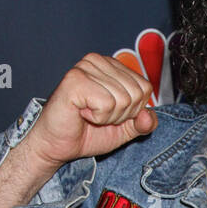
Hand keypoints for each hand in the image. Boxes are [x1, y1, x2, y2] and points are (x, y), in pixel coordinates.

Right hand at [20, 53, 156, 173]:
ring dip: (107, 117)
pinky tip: (82, 113)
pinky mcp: (75, 80)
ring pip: (122, 100)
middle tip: (97, 116)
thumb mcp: (124, 129)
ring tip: (88, 115)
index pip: (145, 88)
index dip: (132, 111)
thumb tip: (149, 116)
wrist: (57, 146)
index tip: (110, 114)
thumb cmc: (86, 133)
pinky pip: (107, 104)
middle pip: (136, 93)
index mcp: (111, 66)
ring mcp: (85, 68)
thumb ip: (143, 123)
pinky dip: (97, 117)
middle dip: (120, 115)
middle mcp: (98, 61)